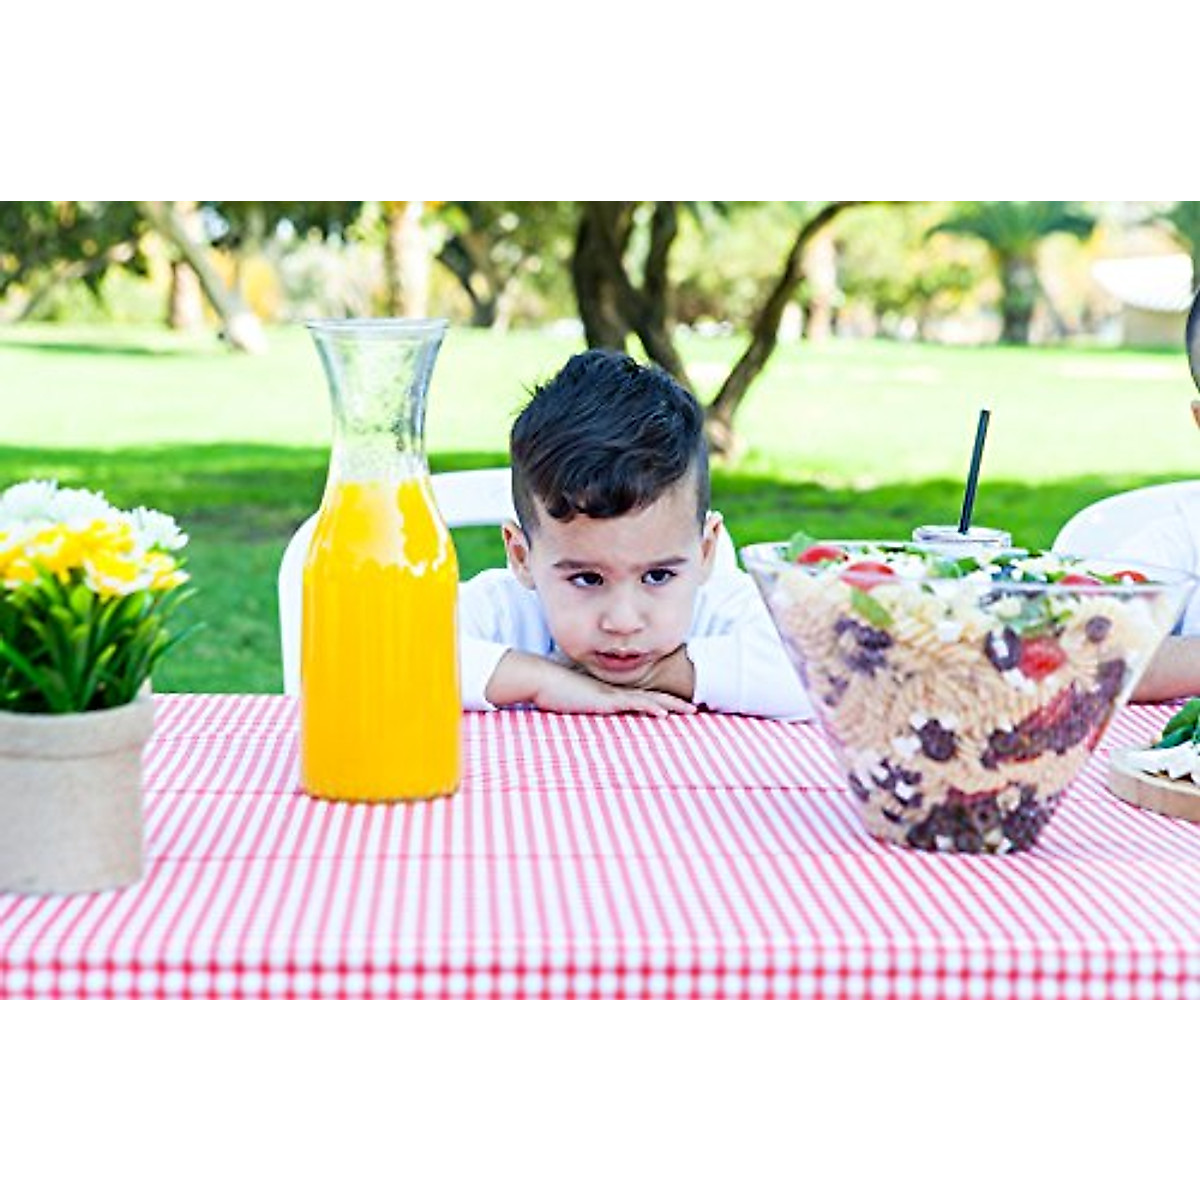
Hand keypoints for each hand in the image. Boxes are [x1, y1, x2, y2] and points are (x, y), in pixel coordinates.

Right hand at [487, 651, 695, 716]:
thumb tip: (586, 710)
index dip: (660, 702)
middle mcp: (614, 693)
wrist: (540, 679)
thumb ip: (583, 705)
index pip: (640, 698)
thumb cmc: (553, 692)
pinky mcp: (604, 700)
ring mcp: (611, 695)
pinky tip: (663, 714)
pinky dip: (649, 708)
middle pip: (651, 697)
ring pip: (648, 700)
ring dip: (670, 706)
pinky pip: (632, 704)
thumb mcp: (573, 702)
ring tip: (690, 711)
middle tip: (694, 709)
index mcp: (610, 694)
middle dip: (674, 703)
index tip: (676, 708)